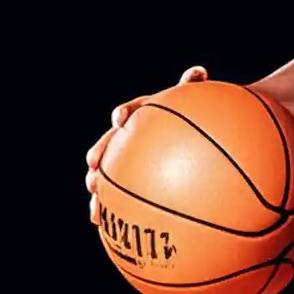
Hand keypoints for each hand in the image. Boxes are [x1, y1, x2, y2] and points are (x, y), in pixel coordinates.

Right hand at [85, 66, 208, 223]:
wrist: (199, 142)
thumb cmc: (200, 122)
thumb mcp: (198, 107)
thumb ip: (193, 90)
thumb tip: (198, 70)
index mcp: (148, 116)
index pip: (134, 110)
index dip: (125, 113)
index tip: (121, 119)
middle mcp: (134, 136)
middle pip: (113, 143)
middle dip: (102, 152)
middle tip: (94, 164)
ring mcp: (131, 159)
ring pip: (109, 170)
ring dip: (98, 183)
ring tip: (93, 194)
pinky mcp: (133, 181)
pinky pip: (119, 195)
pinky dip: (108, 207)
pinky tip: (99, 223)